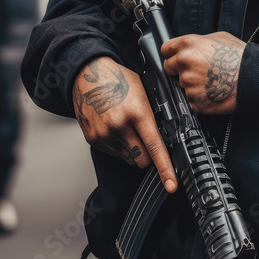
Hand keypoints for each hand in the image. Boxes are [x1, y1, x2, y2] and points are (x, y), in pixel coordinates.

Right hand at [72, 57, 176, 192]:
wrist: (88, 73)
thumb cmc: (119, 80)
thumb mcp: (144, 91)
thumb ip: (154, 114)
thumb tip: (168, 134)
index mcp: (138, 113)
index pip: (155, 147)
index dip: (165, 169)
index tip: (171, 184)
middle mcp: (120, 126)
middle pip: (142, 159)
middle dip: (149, 155)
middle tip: (148, 140)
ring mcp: (104, 134)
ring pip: (128, 157)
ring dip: (133, 149)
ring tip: (128, 127)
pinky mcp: (93, 139)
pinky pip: (114, 152)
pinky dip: (119, 145)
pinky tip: (115, 127)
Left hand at [161, 32, 244, 114]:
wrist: (254, 77)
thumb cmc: (241, 57)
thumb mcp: (220, 37)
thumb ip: (199, 42)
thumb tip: (192, 47)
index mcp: (189, 45)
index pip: (166, 49)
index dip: (173, 54)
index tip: (177, 58)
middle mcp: (186, 62)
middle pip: (170, 68)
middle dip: (180, 70)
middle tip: (198, 71)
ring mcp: (189, 83)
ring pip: (183, 85)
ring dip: (193, 84)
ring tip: (212, 81)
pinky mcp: (195, 100)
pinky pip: (193, 99)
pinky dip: (201, 97)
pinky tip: (214, 91)